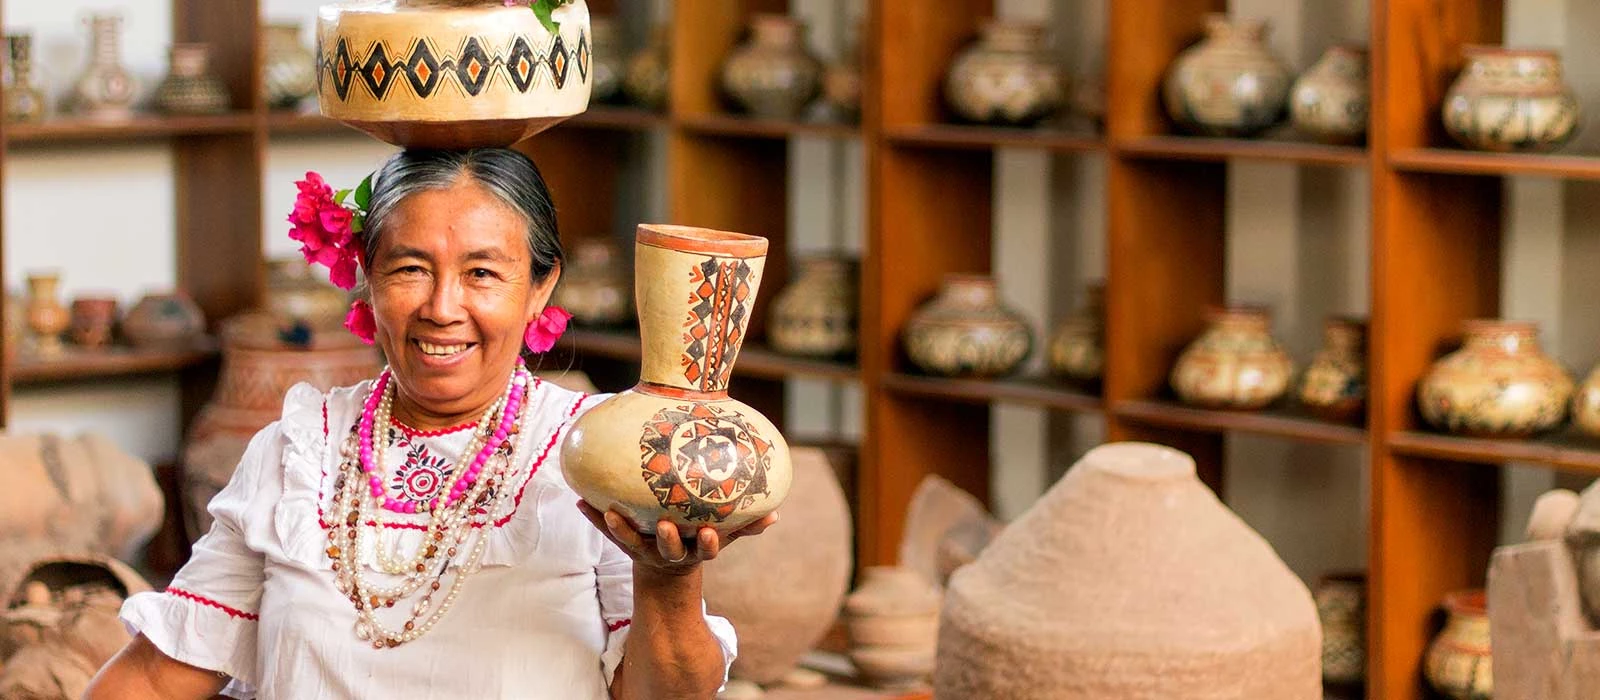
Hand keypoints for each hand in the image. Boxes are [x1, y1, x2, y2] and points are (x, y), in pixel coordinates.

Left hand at [577, 501, 777, 573]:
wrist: (663, 573)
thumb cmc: (696, 543)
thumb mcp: (723, 537)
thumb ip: (746, 526)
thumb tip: (775, 514)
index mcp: (693, 551)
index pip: (704, 549)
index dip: (706, 543)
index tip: (709, 534)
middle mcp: (668, 553)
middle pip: (668, 549)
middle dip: (667, 539)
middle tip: (664, 526)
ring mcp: (645, 550)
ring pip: (632, 542)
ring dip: (621, 528)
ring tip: (611, 512)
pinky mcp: (624, 544)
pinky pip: (609, 532)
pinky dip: (595, 518)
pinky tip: (580, 500)